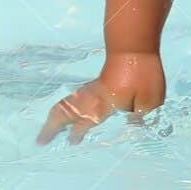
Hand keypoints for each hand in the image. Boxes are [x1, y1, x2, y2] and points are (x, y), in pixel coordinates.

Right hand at [36, 51, 165, 145]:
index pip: (85, 122)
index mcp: (104, 104)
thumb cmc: (143, 73)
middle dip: (52, 127)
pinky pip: (77, 96)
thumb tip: (131, 128)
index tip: (69, 143)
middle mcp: (94, 97)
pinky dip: (68, 105)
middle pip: (67, 112)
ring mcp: (95, 87)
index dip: (76, 134)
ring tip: (47, 127)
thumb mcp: (150, 101)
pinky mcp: (100, 81)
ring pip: (69, 102)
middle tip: (40, 140)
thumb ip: (139, 118)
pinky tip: (70, 110)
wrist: (135, 46)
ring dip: (56, 116)